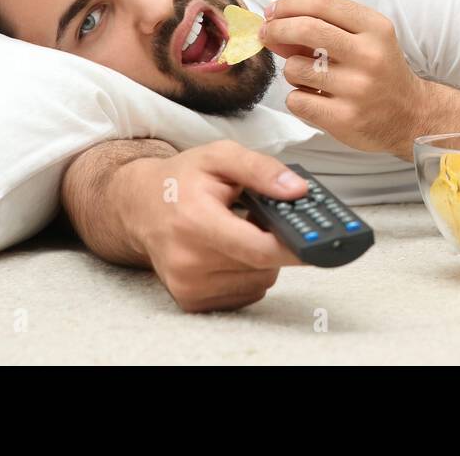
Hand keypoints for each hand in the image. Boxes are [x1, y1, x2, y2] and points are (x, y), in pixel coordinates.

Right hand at [116, 140, 307, 312]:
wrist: (139, 207)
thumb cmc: (183, 180)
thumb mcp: (222, 156)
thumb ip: (262, 170)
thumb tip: (298, 191)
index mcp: (196, 222)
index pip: (257, 248)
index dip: (294, 247)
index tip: (320, 242)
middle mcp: (188, 261)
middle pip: (263, 266)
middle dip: (275, 242)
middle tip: (264, 219)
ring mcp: (188, 286)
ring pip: (258, 282)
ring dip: (262, 259)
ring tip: (241, 232)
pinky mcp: (191, 301)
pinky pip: (244, 293)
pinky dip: (248, 273)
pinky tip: (231, 251)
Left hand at [259, 0, 425, 158]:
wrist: (411, 116)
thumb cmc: (381, 72)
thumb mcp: (366, 39)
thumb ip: (326, 28)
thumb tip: (275, 26)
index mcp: (376, 28)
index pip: (323, 3)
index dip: (290, 5)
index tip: (273, 11)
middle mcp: (369, 56)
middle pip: (306, 29)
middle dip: (276, 29)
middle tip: (266, 34)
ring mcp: (357, 88)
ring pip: (295, 68)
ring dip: (292, 71)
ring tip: (312, 79)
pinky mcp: (344, 118)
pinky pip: (296, 99)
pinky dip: (298, 98)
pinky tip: (317, 100)